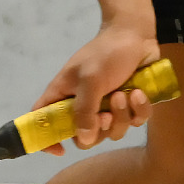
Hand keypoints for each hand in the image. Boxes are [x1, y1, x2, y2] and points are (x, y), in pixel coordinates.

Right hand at [30, 24, 160, 154]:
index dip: (46, 138)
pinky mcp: (130, 105)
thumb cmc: (107, 52)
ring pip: (112, 132)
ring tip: (125, 94)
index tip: (60, 149)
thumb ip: (84, 110)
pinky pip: (135, 121)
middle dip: (99, 129)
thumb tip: (82, 140)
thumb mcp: (90, 79)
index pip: (43, 121)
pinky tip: (140, 92)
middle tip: (106, 114)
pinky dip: (139, 110)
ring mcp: (107, 106)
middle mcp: (83, 104)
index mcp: (64, 95)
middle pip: (84, 137)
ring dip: (122, 115)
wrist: (137, 34)